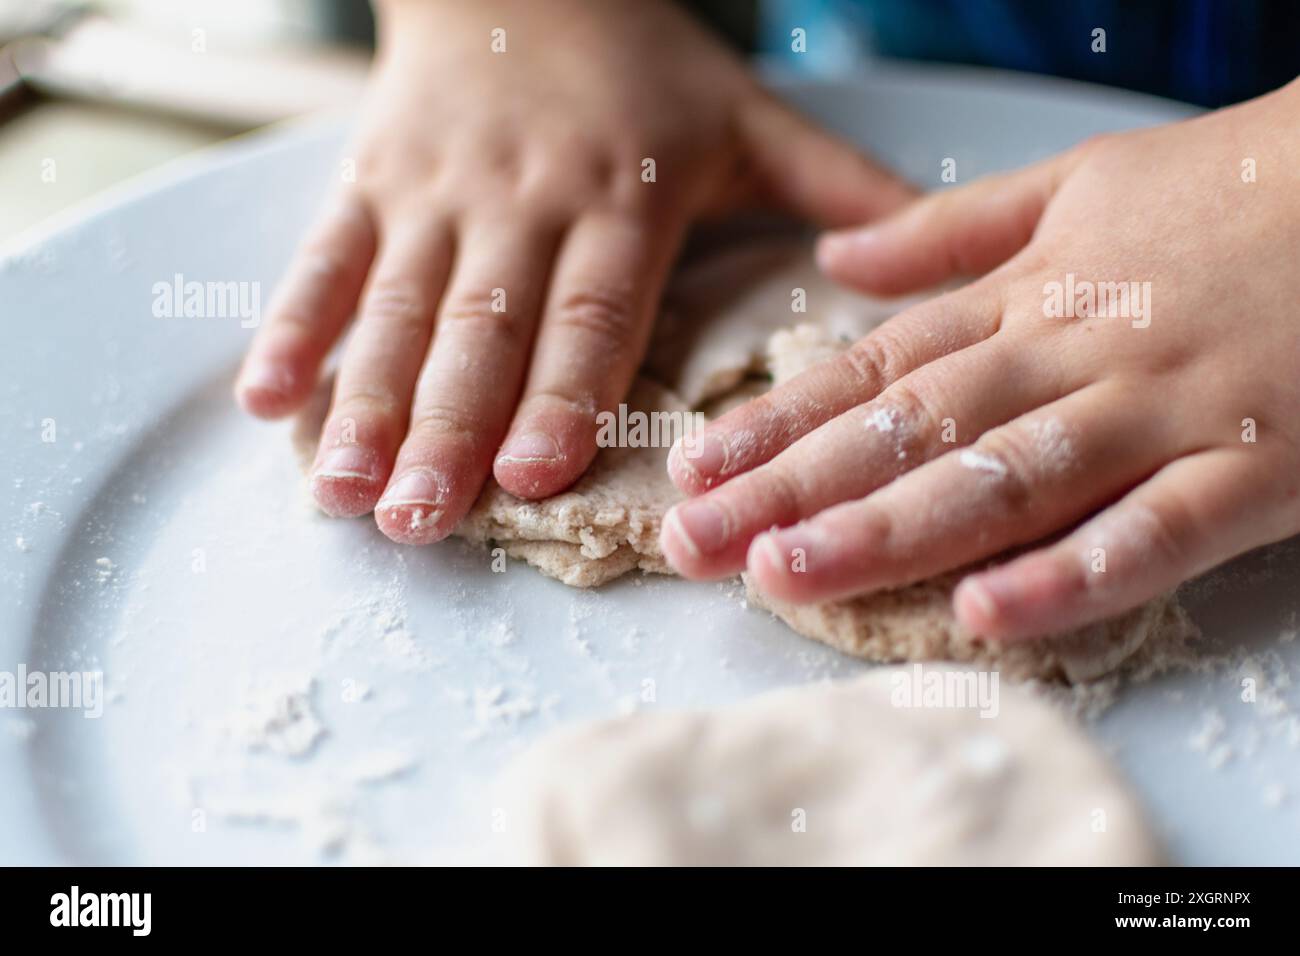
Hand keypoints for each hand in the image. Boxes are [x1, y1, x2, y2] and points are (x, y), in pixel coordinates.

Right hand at [233, 0, 912, 542]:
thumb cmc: (649, 65)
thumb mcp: (750, 119)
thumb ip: (837, 192)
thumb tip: (928, 263)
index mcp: (621, 196)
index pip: (591, 311)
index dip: (561, 393)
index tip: (532, 476)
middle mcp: (521, 200)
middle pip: (480, 329)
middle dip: (445, 429)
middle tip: (418, 520)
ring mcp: (436, 191)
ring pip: (393, 307)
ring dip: (364, 403)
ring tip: (341, 490)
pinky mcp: (372, 178)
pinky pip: (326, 258)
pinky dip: (293, 327)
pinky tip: (266, 402)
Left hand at [661, 79, 1299, 639]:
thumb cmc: (1233, 190)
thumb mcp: (1079, 184)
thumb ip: (952, 232)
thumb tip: (837, 256)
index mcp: (1028, 296)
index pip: (877, 370)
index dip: (779, 423)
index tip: (697, 470)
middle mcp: (1072, 355)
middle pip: (910, 432)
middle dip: (794, 491)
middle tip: (696, 544)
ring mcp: (1161, 414)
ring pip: (1005, 482)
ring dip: (890, 532)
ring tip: (790, 575)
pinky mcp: (1255, 471)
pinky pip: (1154, 535)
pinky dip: (1073, 576)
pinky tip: (985, 615)